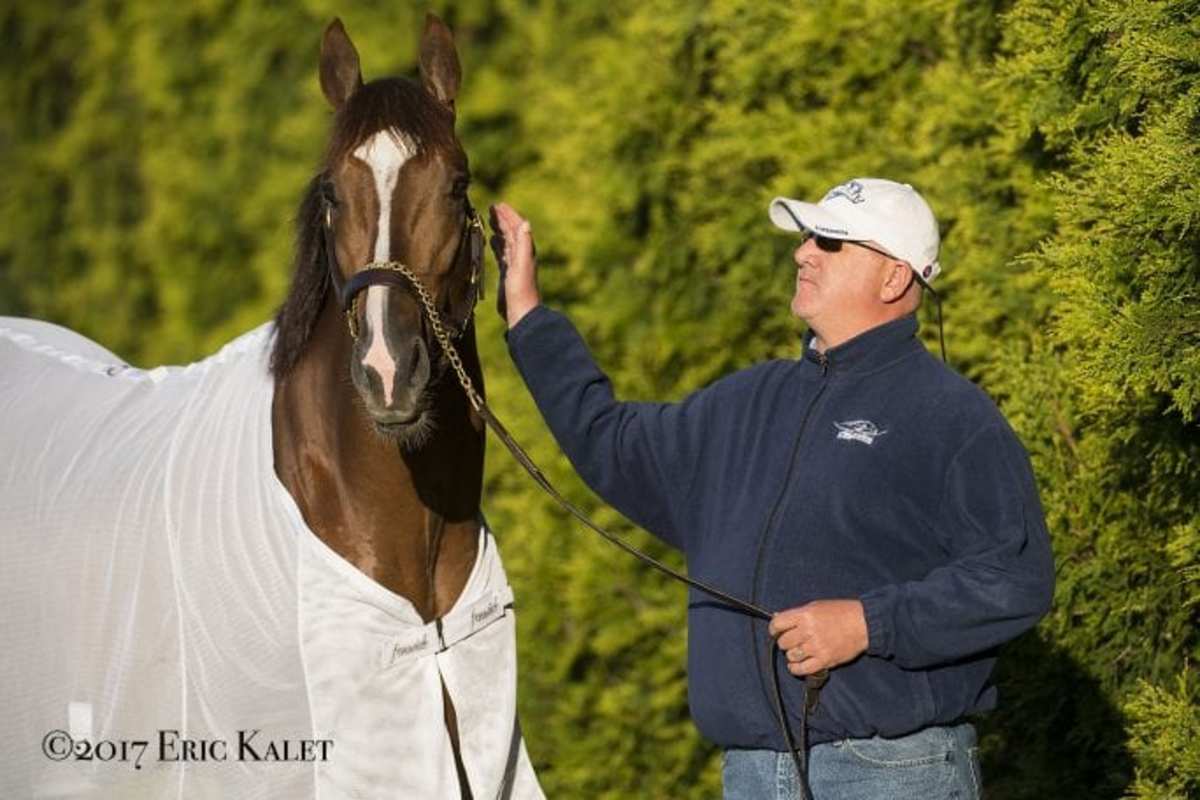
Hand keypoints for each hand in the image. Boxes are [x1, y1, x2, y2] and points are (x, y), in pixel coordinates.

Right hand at [488, 202, 539, 327]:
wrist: (521, 312)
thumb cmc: (521, 290)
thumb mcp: (522, 264)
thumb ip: (524, 244)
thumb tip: (526, 222)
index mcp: (525, 251)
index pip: (517, 227)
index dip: (509, 215)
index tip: (499, 205)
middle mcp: (521, 255)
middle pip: (511, 232)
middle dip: (503, 219)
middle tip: (492, 208)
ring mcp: (514, 264)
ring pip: (506, 241)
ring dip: (500, 230)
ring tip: (491, 220)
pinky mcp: (507, 273)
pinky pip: (502, 254)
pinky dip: (497, 245)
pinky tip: (492, 241)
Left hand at [768, 599, 867, 676]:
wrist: (863, 624)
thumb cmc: (840, 612)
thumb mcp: (816, 606)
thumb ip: (797, 613)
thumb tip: (777, 618)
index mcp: (804, 615)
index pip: (777, 624)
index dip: (774, 628)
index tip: (776, 631)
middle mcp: (808, 631)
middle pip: (783, 642)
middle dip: (785, 642)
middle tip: (792, 640)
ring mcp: (816, 647)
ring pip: (791, 656)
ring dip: (792, 654)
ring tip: (799, 651)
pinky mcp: (824, 661)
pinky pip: (802, 669)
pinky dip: (795, 668)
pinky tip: (796, 665)